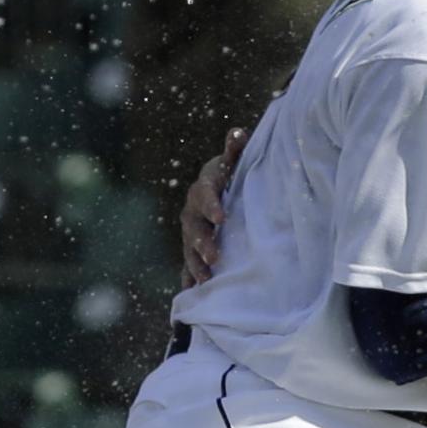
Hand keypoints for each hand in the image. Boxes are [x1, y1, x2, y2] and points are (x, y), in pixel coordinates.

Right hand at [180, 124, 248, 284]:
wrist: (222, 190)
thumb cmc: (233, 174)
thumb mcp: (235, 161)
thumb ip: (236, 149)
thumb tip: (237, 132)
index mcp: (204, 188)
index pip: (205, 194)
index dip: (212, 205)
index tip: (222, 217)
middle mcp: (192, 211)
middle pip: (194, 227)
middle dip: (203, 242)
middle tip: (215, 257)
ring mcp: (190, 232)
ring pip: (189, 249)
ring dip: (196, 265)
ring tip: (207, 280)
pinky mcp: (193, 249)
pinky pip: (188, 266)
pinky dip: (190, 279)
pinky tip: (193, 295)